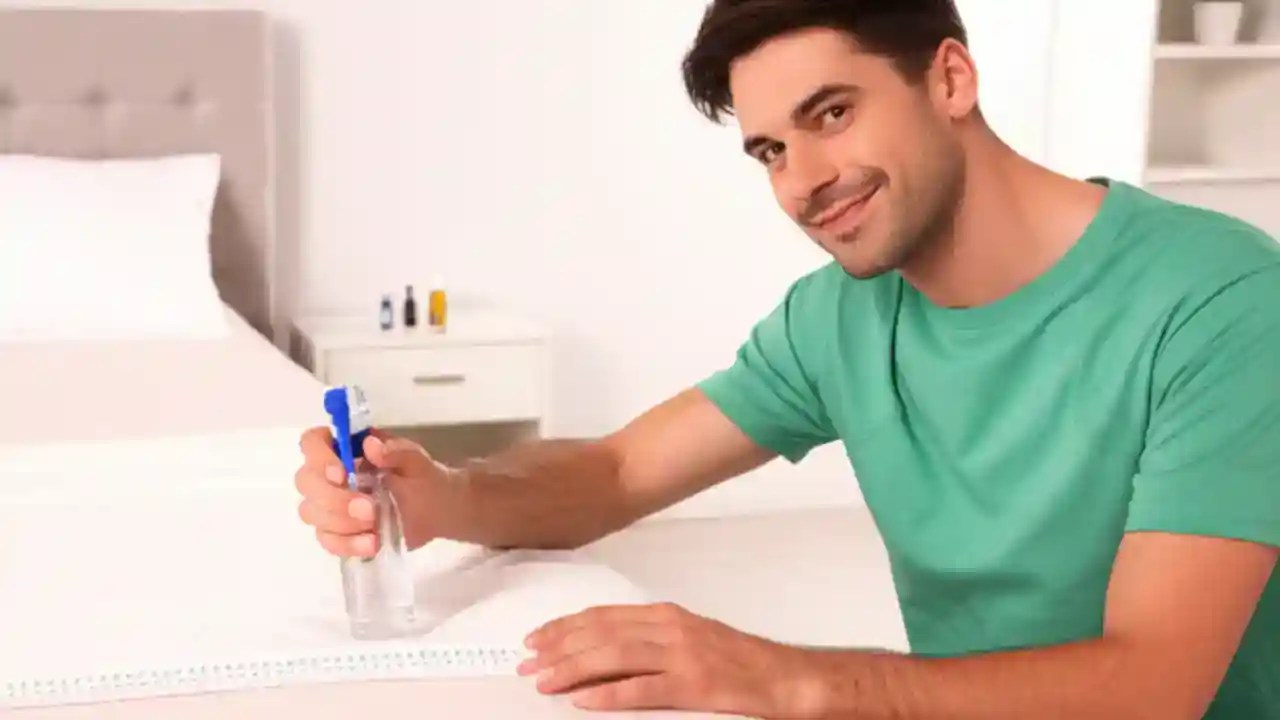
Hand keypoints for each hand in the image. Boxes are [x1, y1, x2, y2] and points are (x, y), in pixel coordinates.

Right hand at [294, 427, 451, 556]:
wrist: (437, 511)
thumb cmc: (423, 479)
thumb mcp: (419, 462)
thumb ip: (398, 450)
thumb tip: (372, 445)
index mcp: (346, 449)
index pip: (312, 442)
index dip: (319, 457)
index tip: (342, 473)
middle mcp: (330, 475)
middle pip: (306, 482)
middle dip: (334, 498)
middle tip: (368, 508)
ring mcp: (330, 506)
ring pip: (311, 513)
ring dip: (340, 522)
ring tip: (374, 523)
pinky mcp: (338, 533)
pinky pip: (327, 540)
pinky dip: (346, 544)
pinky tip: (371, 543)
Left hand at [518, 602, 813, 716]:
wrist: (786, 678)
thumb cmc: (740, 662)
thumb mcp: (689, 639)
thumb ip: (649, 640)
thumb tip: (601, 652)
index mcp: (666, 615)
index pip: (603, 616)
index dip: (564, 627)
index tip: (536, 639)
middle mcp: (670, 628)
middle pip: (601, 633)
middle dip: (558, 647)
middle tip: (527, 661)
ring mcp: (682, 655)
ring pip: (614, 655)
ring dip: (572, 668)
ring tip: (544, 680)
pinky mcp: (694, 685)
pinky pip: (642, 689)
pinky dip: (609, 694)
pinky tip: (583, 701)